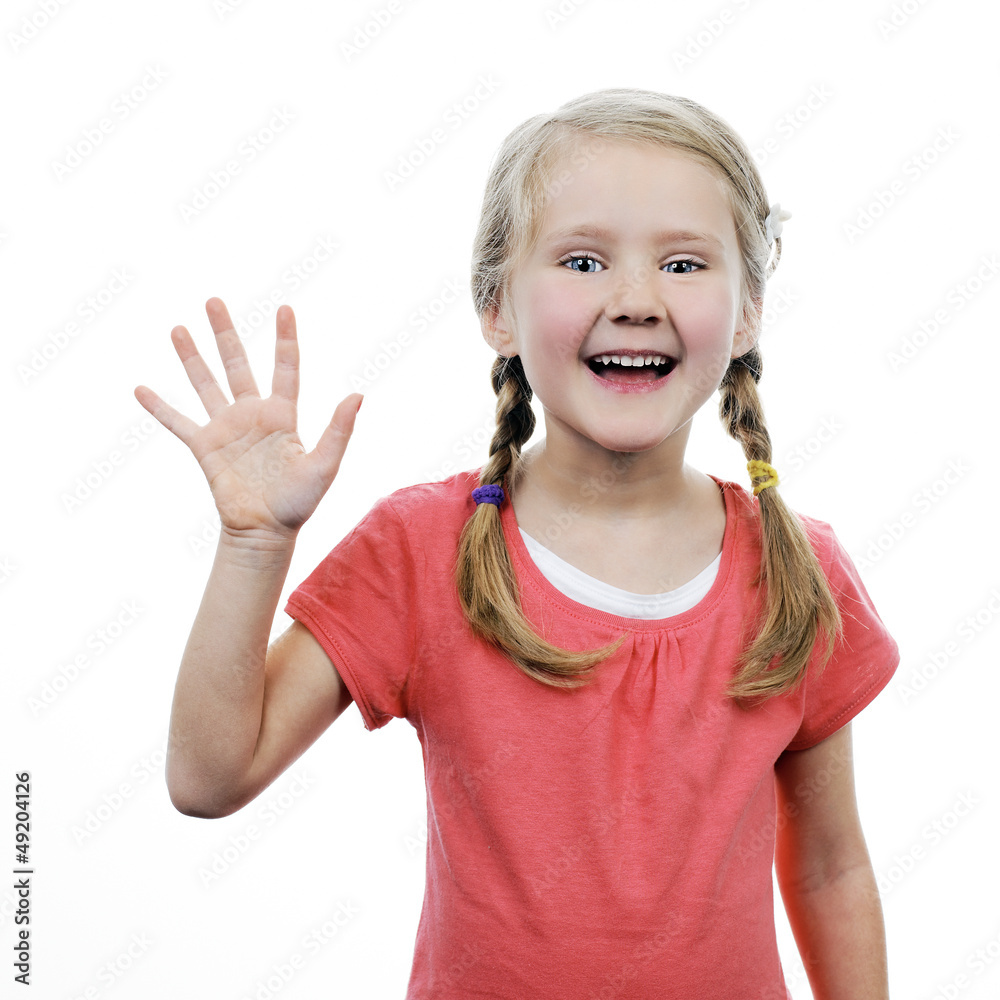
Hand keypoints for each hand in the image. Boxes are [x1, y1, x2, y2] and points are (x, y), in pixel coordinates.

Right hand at [135, 297, 361, 540]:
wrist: (265, 532)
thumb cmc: (299, 503)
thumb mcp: (325, 465)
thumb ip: (338, 430)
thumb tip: (358, 394)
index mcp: (283, 415)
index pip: (286, 367)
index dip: (285, 338)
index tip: (284, 307)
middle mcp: (253, 415)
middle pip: (237, 364)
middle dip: (225, 333)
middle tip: (213, 300)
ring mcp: (227, 430)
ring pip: (206, 384)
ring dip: (191, 357)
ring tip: (177, 328)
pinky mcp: (204, 448)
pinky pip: (178, 422)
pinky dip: (159, 407)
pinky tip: (140, 389)